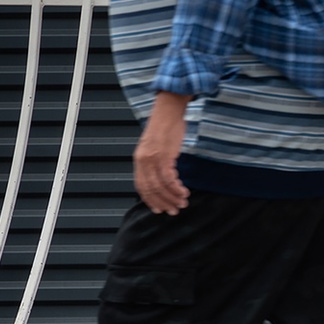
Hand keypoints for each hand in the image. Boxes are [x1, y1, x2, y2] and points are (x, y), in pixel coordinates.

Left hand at [134, 91, 192, 214]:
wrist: (168, 112)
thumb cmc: (165, 128)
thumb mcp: (155, 147)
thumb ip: (155, 161)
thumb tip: (163, 178)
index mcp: (139, 160)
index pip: (141, 186)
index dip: (150, 200)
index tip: (159, 209)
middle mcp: (143, 161)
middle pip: (151, 189)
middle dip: (163, 203)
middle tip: (174, 211)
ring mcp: (152, 159)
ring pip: (160, 186)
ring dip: (173, 197)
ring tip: (183, 203)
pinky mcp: (164, 156)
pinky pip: (169, 178)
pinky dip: (177, 188)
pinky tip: (184, 192)